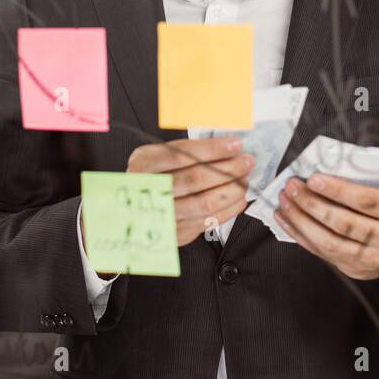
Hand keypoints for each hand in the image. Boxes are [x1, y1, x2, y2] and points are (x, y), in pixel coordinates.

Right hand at [127, 136, 252, 246]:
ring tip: (245, 180)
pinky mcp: (174, 232)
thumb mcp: (158, 156)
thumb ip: (187, 152)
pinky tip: (238, 198)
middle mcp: (149, 190)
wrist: (132, 209)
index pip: (181, 155)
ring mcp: (161, 214)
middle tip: (246, 162)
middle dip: (228, 169)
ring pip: (203, 203)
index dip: (212, 149)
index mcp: (143, 164)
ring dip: (232, 190)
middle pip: (194, 179)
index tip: (234, 145)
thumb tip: (226, 147)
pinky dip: (228, 209)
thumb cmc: (151, 178)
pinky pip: (207, 221)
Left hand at [274, 173, 378, 282]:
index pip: (367, 201)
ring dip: (301, 220)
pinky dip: (300, 235)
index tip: (314, 178)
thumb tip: (325, 171)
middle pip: (345, 223)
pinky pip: (322, 253)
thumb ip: (366, 185)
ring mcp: (371, 258)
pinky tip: (285, 219)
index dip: (338, 190)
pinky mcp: (353, 270)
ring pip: (330, 242)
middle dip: (313, 204)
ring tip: (284, 202)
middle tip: (292, 187)